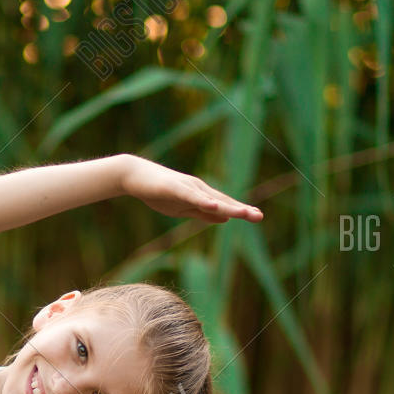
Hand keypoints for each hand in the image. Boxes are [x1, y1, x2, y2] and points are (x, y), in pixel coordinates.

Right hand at [120, 155, 262, 222]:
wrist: (134, 175)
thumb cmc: (158, 191)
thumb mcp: (183, 208)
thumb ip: (203, 212)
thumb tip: (224, 218)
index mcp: (201, 195)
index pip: (224, 205)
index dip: (241, 211)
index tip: (258, 216)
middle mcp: (199, 189)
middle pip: (223, 201)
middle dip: (241, 209)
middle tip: (259, 217)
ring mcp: (188, 187)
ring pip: (211, 199)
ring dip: (228, 206)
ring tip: (243, 214)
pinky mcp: (174, 188)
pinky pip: (192, 196)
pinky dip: (204, 201)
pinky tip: (215, 207)